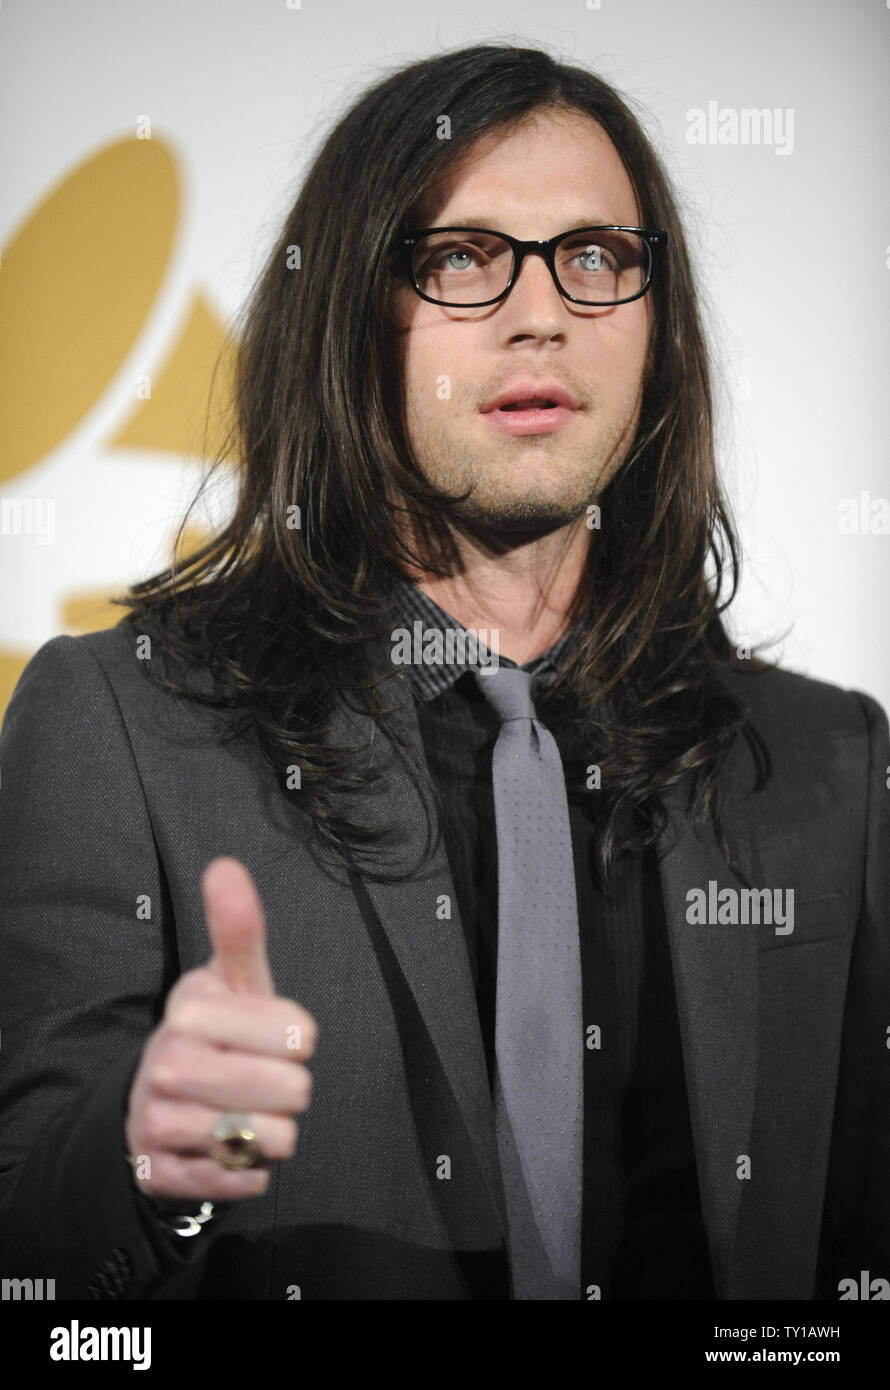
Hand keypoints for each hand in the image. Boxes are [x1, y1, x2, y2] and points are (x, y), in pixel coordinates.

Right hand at [124, 857, 316, 1203]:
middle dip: (288, 1090)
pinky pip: (246, 1179)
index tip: (269, 1037)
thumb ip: (239, 928)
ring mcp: (160, 1121)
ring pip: (273, 1139)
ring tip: (241, 1112)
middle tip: (257, 1079)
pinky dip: (248, 1169)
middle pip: (293, 1091)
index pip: (301, 1035)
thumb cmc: (215, 1033)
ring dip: (271, 1133)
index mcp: (193, 1010)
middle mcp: (168, 1063)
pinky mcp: (163, 1173)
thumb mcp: (232, 981)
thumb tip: (225, 866)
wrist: (154, 1103)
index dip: (297, 1040)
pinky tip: (225, 1147)